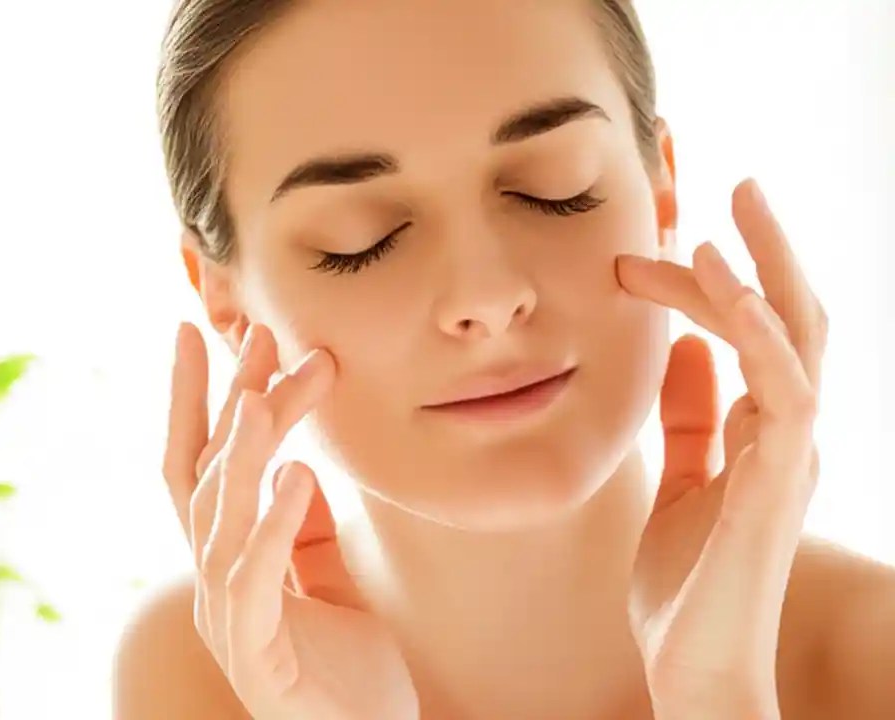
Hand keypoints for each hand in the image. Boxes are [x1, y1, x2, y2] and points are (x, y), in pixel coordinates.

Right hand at [162, 322, 418, 719]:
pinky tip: (299, 474)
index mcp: (229, 560)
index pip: (200, 463)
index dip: (198, 397)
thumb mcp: (327, 577)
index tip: (212, 328)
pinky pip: (255, 580)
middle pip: (201, 476)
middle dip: (219, 402)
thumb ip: (305, 525)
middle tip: (253, 335)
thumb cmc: (349, 669)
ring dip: (243, 451)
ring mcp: (229, 620)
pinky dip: (274, 523)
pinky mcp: (257, 657)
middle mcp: (214, 584)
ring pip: (219, 519)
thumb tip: (298, 459)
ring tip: (265, 391)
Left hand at [616, 179, 825, 717]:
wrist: (689, 663)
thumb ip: (687, 419)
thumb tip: (683, 351)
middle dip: (765, 248)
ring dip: (767, 270)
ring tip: (733, 210)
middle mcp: (787, 432)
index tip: (630, 260)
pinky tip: (725, 291)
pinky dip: (757, 334)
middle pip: (790, 317)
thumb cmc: (685, 582)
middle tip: (732, 181)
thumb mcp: (678, 480)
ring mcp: (791, 454)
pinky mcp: (778, 480)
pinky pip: (784, 391)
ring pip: (799, 338)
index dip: (695, 287)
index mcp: (761, 428)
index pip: (744, 332)